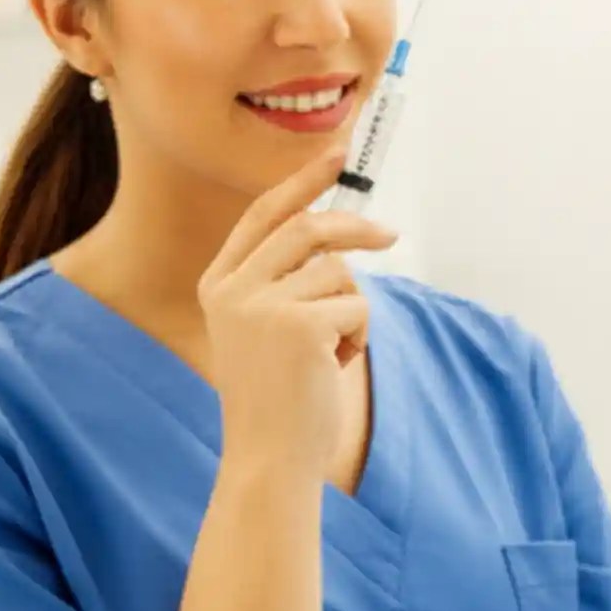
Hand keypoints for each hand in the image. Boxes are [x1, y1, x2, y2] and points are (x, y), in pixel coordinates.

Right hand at [197, 151, 397, 476]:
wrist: (269, 459)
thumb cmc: (277, 397)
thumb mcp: (264, 329)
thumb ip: (284, 280)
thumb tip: (343, 233)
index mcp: (218, 284)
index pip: (264, 215)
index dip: (302, 181)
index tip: (336, 152)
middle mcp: (233, 289)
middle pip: (308, 228)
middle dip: (355, 226)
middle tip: (392, 234)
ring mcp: (263, 306)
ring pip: (339, 274)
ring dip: (352, 312)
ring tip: (330, 354)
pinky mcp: (300, 326)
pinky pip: (357, 307)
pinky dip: (359, 337)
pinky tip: (333, 368)